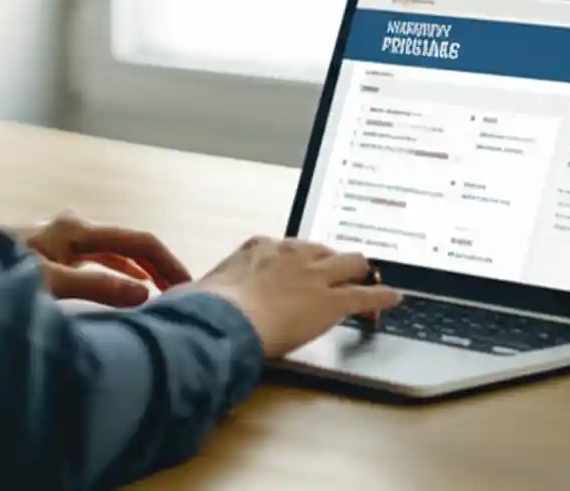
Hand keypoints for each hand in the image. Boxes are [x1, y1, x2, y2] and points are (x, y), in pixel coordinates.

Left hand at [19, 214, 191, 307]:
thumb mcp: (48, 283)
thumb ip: (97, 287)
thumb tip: (144, 293)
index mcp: (77, 229)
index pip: (140, 240)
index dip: (169, 263)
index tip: (191, 286)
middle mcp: (73, 228)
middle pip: (131, 245)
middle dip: (160, 268)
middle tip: (185, 296)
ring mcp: (61, 239)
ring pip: (115, 254)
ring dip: (140, 274)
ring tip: (163, 297)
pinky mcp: (50, 253)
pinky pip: (97, 262)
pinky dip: (118, 276)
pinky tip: (125, 292)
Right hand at [195, 237, 401, 357]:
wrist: (225, 322)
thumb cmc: (204, 309)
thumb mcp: (194, 292)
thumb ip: (194, 293)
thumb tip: (175, 300)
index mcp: (258, 248)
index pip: (286, 248)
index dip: (297, 260)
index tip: (299, 269)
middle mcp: (291, 253)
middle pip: (323, 250)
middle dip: (333, 261)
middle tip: (340, 274)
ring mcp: (314, 275)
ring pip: (352, 263)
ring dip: (362, 272)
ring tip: (372, 280)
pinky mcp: (332, 300)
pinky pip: (367, 294)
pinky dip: (383, 297)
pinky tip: (395, 299)